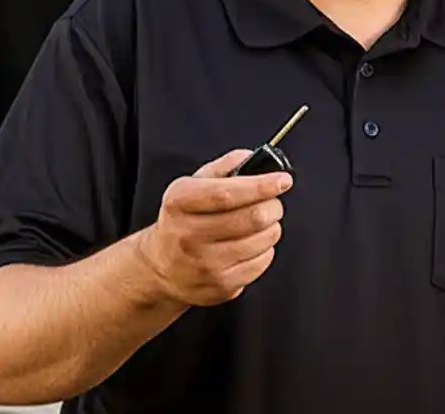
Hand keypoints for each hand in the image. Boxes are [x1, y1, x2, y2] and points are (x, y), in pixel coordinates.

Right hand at [136, 149, 291, 306]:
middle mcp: (188, 235)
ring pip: (262, 241)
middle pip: (251, 218)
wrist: (161, 267)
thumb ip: (224, 167)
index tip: (282, 180)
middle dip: (273, 206)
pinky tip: (253, 244)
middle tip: (273, 203)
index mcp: (180, 202)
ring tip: (262, 223)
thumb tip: (253, 158)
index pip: (228, 193)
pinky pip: (261, 263)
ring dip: (272, 227)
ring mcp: (205, 264)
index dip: (262, 185)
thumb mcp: (193, 185)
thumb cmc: (183, 220)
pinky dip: (266, 250)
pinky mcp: (220, 286)